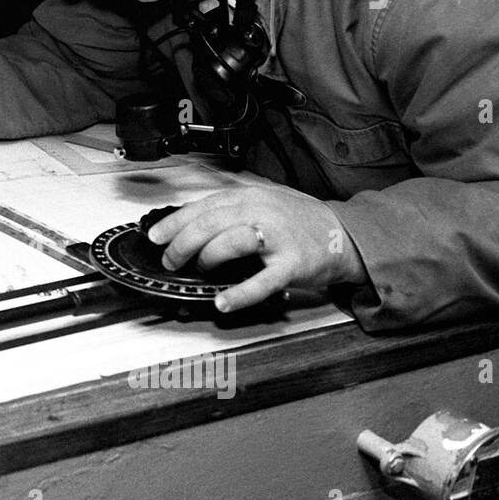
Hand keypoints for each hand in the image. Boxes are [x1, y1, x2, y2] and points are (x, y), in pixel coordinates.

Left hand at [144, 185, 367, 311]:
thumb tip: (189, 225)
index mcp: (249, 197)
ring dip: (206, 258)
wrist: (343, 234)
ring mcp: (277, 238)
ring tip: (198, 269)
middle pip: (209, 224)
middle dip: (182, 243)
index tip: (155, 236)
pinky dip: (239, 293)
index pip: (202, 207)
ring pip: (229, 243)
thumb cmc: (297, 222)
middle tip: (170, 259)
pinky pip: (261, 281)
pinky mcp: (292, 264)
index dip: (174, 222)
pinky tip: (223, 302)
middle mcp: (261, 212)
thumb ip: (229, 212)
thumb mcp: (262, 204)